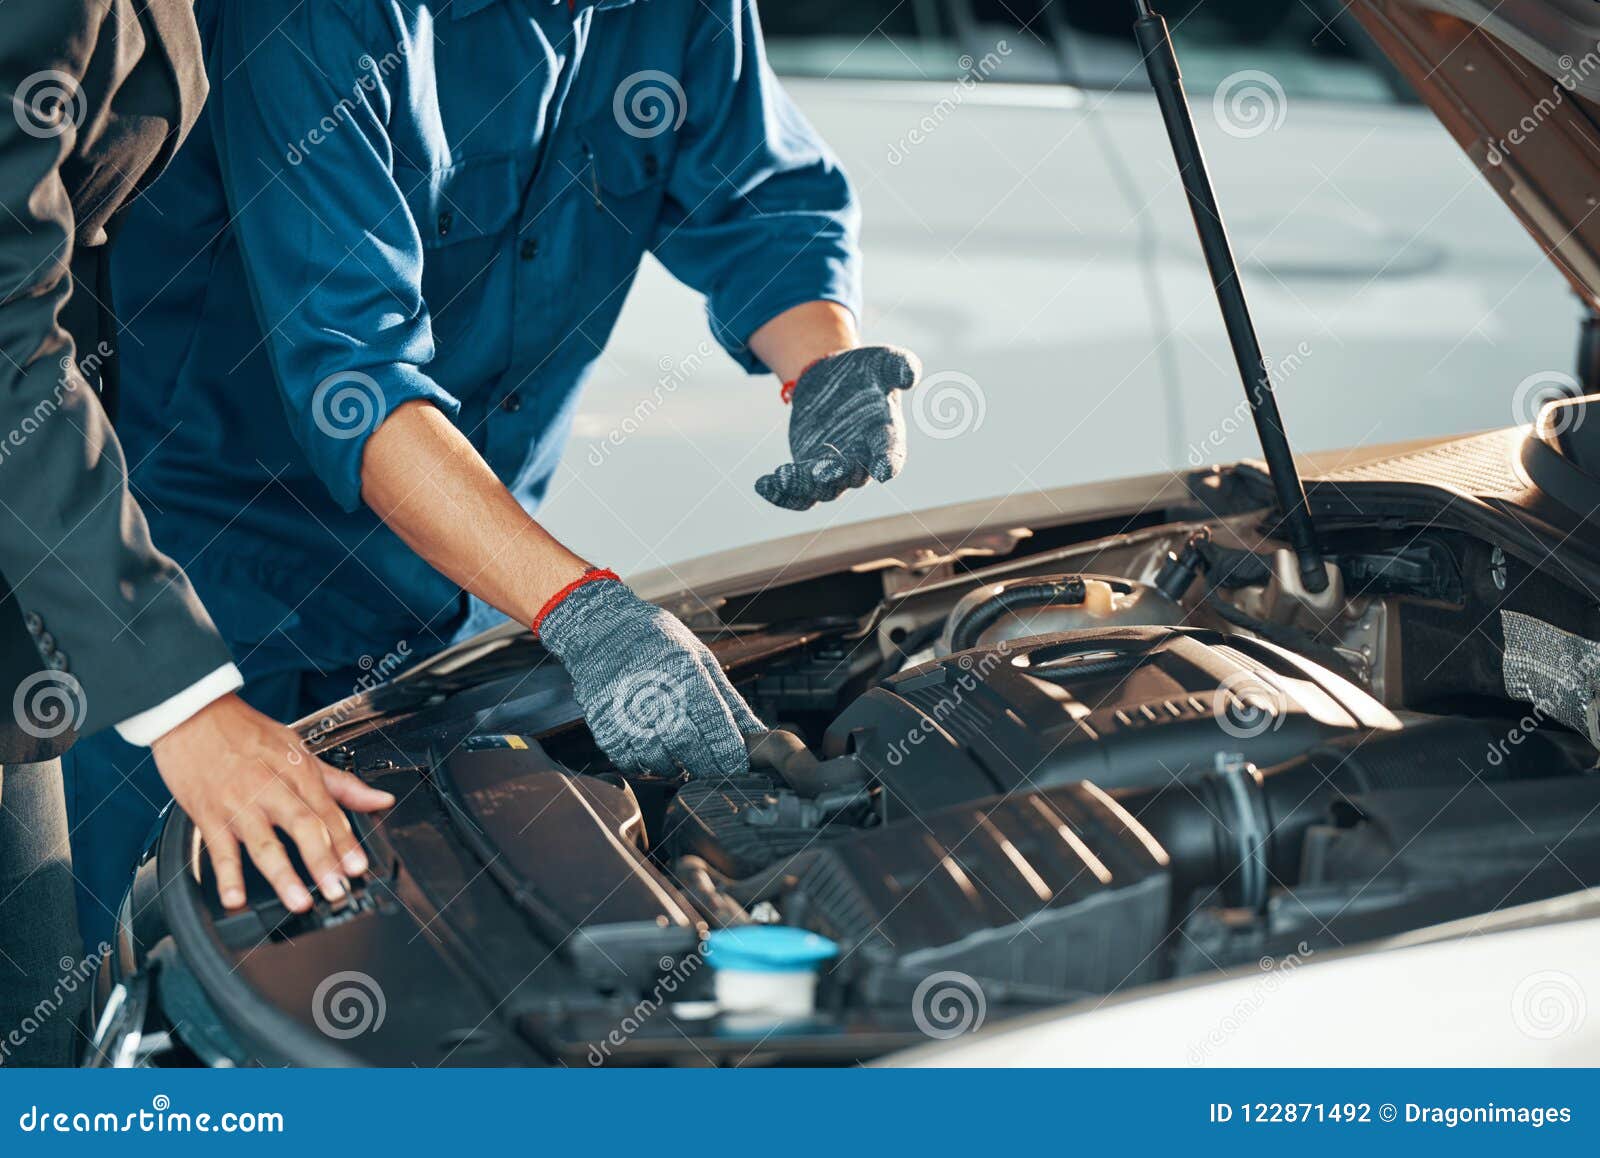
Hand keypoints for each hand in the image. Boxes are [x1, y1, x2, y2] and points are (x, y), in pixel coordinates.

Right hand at [150, 693, 394, 912]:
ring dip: (283, 875)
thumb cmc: (246, 733)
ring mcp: (238, 804)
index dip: (345, 841)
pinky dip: (227, 877)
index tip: (359, 867)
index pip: (327, 811)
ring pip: (264, 843)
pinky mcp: (208, 815)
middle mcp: (270, 788)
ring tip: (299, 901)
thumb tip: (380, 800)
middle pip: (302, 826)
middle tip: (337, 889)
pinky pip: (219, 851)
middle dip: (322, 860)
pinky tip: (235, 899)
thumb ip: (340, 782)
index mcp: (296, 771)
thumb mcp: (299, 749)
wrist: (192, 716)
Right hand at [538, 576, 762, 775]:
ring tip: (683, 757)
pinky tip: (655, 750)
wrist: (598, 627)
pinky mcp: (604, 727)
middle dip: (708, 767)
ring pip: (661, 762)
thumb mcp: (699, 657)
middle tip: (715, 770)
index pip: (715, 725)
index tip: (738, 766)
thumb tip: (758, 733)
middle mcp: (655, 694)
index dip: (730, 754)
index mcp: (685, 672)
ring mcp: (627, 712)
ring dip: (677, 767)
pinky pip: (632, 763)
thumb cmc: (657, 640)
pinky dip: (648, 765)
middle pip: (690, 749)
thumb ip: (728, 698)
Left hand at [755, 345, 921, 510]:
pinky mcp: (808, 474)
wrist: (836, 378)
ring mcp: (834, 471)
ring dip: (802, 487)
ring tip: (782, 475)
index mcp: (886, 437)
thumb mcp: (884, 361)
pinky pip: (797, 494)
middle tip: (820, 472)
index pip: (891, 454)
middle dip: (836, 475)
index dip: (888, 463)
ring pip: (821, 490)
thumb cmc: (867, 371)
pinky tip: (761, 485)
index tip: (884, 471)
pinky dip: (780, 494)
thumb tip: (910, 376)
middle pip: (852, 476)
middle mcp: (862, 461)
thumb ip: (900, 366)